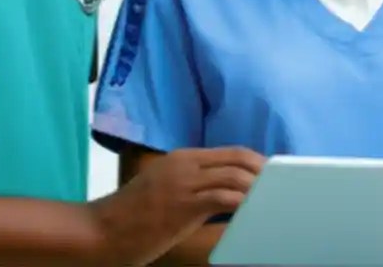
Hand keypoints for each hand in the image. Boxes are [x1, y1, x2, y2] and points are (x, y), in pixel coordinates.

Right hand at [88, 146, 264, 266]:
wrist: (100, 231)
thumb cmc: (131, 216)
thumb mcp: (163, 188)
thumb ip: (192, 184)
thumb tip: (226, 193)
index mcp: (181, 158)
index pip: (231, 152)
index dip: (256, 162)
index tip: (271, 175)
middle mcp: (184, 165)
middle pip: (238, 159)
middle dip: (264, 172)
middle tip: (281, 187)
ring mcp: (182, 183)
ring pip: (235, 177)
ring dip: (257, 189)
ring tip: (271, 201)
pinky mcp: (182, 205)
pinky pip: (223, 199)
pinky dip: (243, 204)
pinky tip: (252, 214)